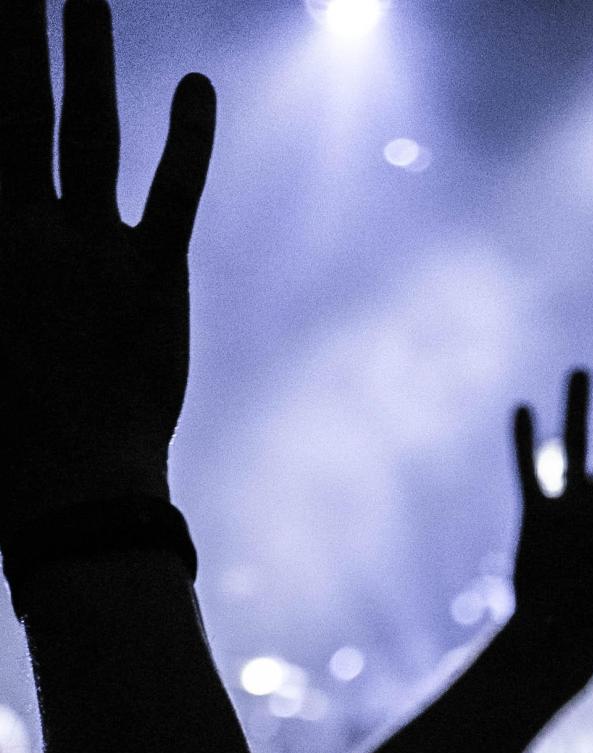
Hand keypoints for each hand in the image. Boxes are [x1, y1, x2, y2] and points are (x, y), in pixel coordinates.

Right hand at [0, 0, 215, 524]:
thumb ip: (9, 268)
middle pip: (14, 105)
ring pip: (87, 129)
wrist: (68, 491)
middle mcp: (21, 228)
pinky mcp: (152, 281)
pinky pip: (172, 196)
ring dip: (86, 53)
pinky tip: (198, 86)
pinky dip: (187, 141)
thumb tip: (15, 227)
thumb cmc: (5, 437)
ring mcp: (89, 250)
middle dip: (13, 30)